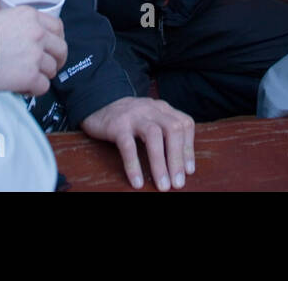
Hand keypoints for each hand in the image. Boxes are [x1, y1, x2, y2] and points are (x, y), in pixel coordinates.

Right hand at [0, 6, 66, 96]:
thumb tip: (24, 34)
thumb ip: (17, 22)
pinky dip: (34, 89)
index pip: (57, 26)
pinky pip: (43, 86)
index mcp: (29, 16)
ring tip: (26, 78)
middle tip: (47, 68)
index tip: (52, 48)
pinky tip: (22, 87)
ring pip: (52, 69)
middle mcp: (37, 33)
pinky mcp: (31, 75)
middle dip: (56, 60)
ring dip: (41, 76)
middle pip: (61, 49)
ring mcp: (35, 55)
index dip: (56, 40)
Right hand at [80, 96, 195, 190]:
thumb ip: (165, 132)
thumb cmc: (129, 118)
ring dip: (160, 163)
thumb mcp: (150, 118)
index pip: (184, 124)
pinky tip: (137, 181)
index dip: (189, 148)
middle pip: (173, 129)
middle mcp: (151, 109)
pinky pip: (128, 145)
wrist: (98, 103)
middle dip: (178, 159)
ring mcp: (134, 115)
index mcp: (163, 109)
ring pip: (153, 136)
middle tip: (178, 183)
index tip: (189, 171)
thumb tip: (181, 165)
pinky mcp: (117, 125)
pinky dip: (134, 165)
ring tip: (162, 185)